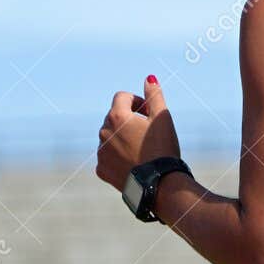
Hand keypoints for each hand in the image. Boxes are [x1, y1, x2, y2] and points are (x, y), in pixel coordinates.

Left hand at [96, 75, 181, 190]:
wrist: (159, 185)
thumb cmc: (162, 149)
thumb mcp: (162, 118)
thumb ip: (154, 95)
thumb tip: (149, 78)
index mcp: (117, 116)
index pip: (122, 97)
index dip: (137, 101)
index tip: (148, 112)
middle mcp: (103, 132)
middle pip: (114, 116)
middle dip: (128, 119)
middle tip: (147, 131)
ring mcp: (101, 153)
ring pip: (109, 137)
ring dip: (122, 137)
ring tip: (141, 148)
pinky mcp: (101, 170)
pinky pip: (107, 157)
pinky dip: (117, 156)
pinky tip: (133, 162)